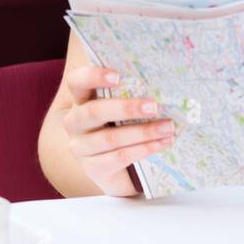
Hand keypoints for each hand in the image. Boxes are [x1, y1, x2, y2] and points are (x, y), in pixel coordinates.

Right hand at [60, 65, 176, 196]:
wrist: (115, 165)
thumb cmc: (122, 123)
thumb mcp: (122, 106)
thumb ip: (132, 91)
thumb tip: (165, 77)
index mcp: (81, 99)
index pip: (77, 82)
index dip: (93, 76)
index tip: (117, 76)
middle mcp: (75, 122)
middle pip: (94, 112)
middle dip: (127, 108)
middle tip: (154, 106)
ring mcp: (80, 147)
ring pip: (110, 138)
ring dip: (143, 132)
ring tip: (168, 127)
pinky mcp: (92, 167)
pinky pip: (119, 157)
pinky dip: (144, 149)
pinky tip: (161, 143)